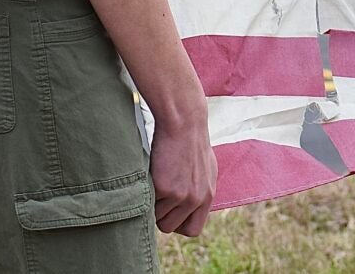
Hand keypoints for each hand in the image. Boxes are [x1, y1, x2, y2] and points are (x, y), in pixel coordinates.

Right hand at [149, 118, 217, 235]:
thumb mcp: (205, 171)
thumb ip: (199, 192)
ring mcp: (182, 195)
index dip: (178, 224)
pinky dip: (147, 192)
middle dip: (161, 215)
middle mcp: (198, 199)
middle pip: (170, 227)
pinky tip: (155, 173)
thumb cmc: (191, 145)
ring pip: (157, 217)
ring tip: (159, 180)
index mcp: (208, 196)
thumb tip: (188, 210)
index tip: (171, 210)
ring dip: (153, 203)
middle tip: (160, 194)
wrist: (184, 123)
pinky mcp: (166, 188)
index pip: (193, 230)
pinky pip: (148, 203)